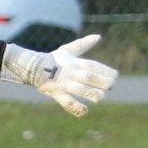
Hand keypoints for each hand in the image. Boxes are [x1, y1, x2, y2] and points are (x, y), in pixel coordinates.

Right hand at [0, 34, 118, 116]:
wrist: (33, 68)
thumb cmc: (53, 59)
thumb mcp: (68, 50)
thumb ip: (84, 44)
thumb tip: (98, 37)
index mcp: (75, 62)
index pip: (93, 66)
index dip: (106, 71)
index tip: (115, 75)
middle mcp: (70, 73)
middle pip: (89, 77)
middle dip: (102, 82)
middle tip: (110, 86)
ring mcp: (63, 84)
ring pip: (80, 90)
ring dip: (92, 94)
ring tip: (100, 97)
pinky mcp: (56, 94)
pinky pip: (67, 103)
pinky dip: (76, 108)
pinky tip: (84, 111)